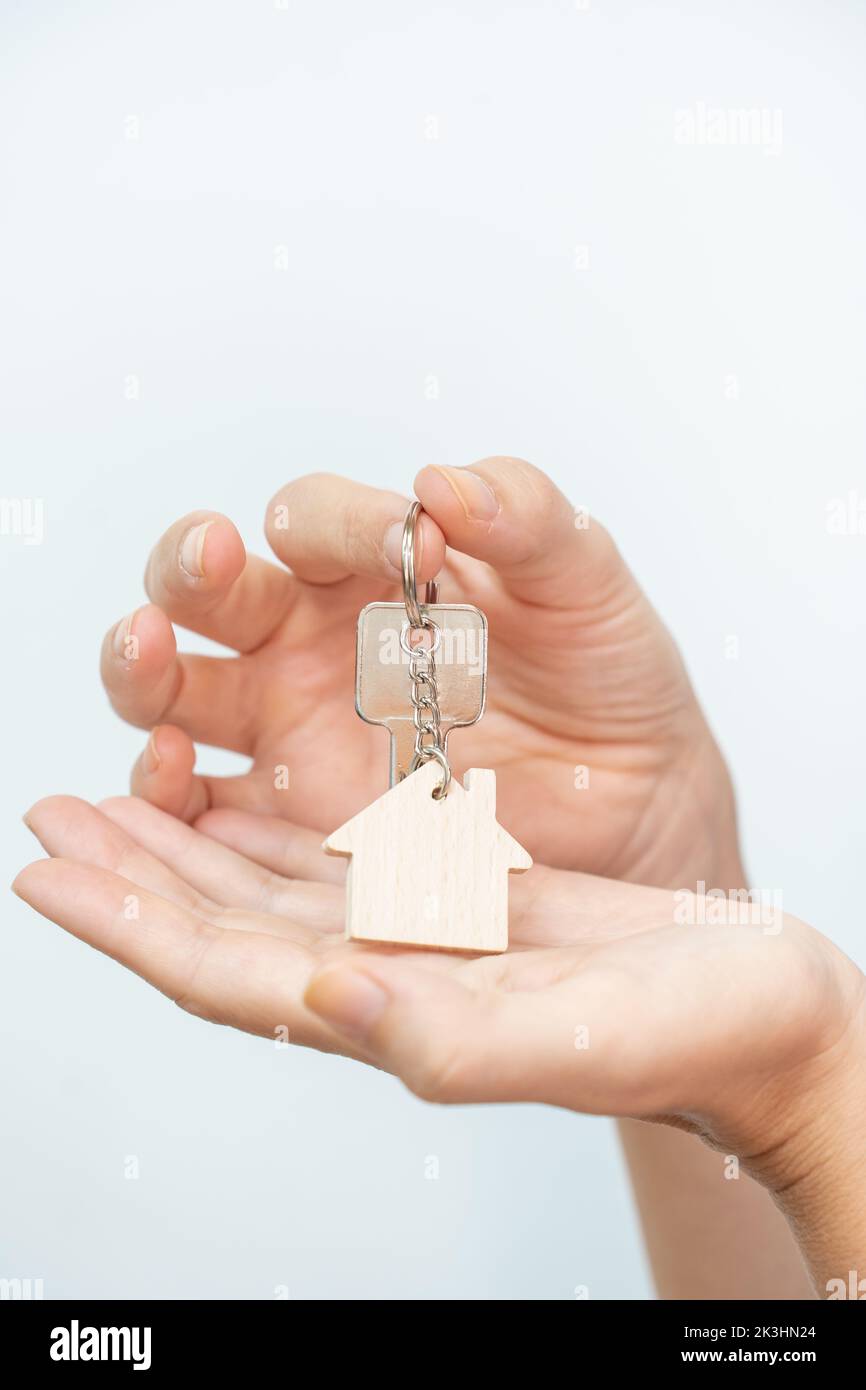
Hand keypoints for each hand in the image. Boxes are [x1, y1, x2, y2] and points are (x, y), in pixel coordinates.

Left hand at [15, 793, 865, 1298]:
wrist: (764, 1009)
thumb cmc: (692, 1034)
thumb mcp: (575, 1032)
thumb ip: (444, 1032)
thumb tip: (324, 999)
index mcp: (390, 1013)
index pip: (222, 973)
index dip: (129, 923)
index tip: (45, 869)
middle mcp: (381, 975)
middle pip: (219, 924)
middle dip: (128, 872)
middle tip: (48, 813)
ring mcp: (414, 936)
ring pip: (264, 885)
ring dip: (183, 842)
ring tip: (114, 796)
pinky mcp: (455, 898)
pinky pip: (333, 859)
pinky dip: (272, 828)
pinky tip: (238, 796)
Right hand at [101, 461, 739, 886]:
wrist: (637, 804)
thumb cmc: (608, 677)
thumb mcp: (587, 584)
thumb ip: (527, 519)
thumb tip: (445, 479)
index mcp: (372, 566)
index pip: (311, 518)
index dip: (340, 522)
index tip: (413, 546)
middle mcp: (311, 637)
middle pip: (207, 588)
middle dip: (188, 565)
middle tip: (210, 555)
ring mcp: (289, 727)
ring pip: (173, 686)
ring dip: (139, 664)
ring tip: (145, 649)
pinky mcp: (288, 816)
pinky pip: (196, 805)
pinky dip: (162, 791)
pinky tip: (167, 771)